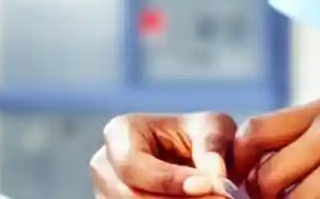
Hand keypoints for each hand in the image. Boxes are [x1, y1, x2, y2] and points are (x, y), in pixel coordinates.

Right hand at [90, 112, 240, 197]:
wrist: (199, 159)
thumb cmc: (201, 137)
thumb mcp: (213, 128)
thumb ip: (213, 146)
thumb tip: (214, 174)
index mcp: (120, 132)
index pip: (133, 164)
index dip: (168, 180)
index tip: (207, 185)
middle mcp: (104, 165)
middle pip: (129, 196)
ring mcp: (105, 192)